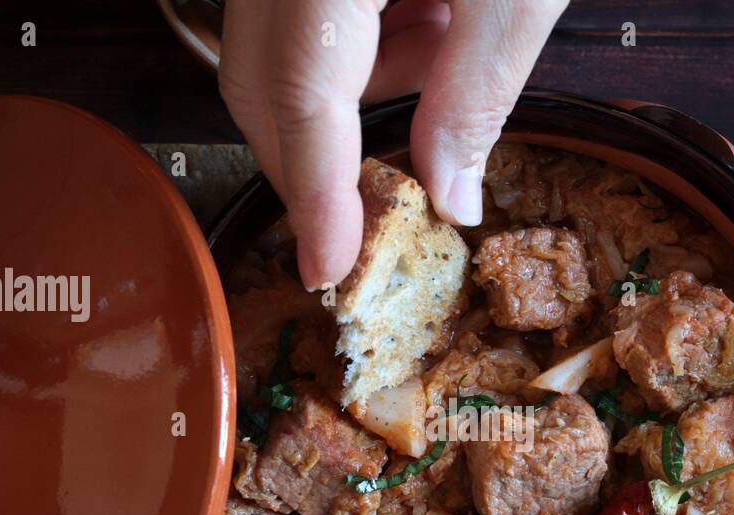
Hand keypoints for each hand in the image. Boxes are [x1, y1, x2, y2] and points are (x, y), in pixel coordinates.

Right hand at [219, 0, 566, 289]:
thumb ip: (474, 94)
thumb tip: (450, 199)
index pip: (300, 95)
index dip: (315, 194)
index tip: (327, 269)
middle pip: (258, 84)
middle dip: (316, 160)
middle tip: (384, 201)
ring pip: (275, 56)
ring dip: (351, 92)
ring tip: (441, 47)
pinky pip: (299, 23)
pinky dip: (358, 45)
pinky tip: (426, 15)